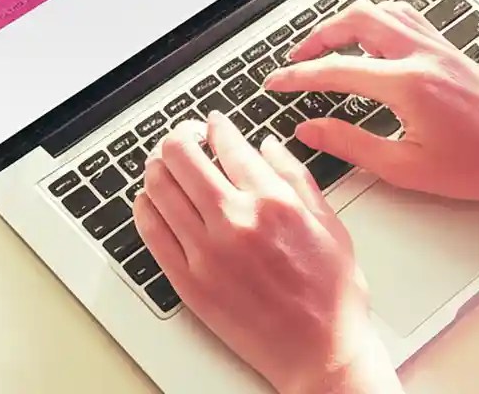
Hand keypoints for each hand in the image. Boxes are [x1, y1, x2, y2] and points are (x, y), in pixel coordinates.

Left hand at [133, 114, 398, 393]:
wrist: (320, 353)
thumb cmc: (332, 296)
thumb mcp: (331, 224)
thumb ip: (296, 177)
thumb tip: (268, 144)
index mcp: (274, 202)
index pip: (227, 144)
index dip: (215, 126)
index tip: (212, 124)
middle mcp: (235, 221)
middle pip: (182, 156)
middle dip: (180, 137)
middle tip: (185, 138)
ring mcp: (206, 252)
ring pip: (159, 187)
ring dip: (159, 166)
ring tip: (166, 165)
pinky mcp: (188, 280)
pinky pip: (150, 230)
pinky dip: (146, 206)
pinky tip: (152, 200)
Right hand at [264, 1, 478, 206]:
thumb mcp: (407, 169)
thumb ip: (351, 145)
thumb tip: (311, 130)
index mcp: (408, 85)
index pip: (336, 70)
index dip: (298, 76)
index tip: (276, 83)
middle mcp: (422, 56)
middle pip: (356, 20)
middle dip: (318, 36)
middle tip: (297, 59)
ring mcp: (439, 49)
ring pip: (382, 12)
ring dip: (347, 22)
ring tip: (328, 45)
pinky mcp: (452, 52)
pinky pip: (406, 19)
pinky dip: (378, 22)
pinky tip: (373, 41)